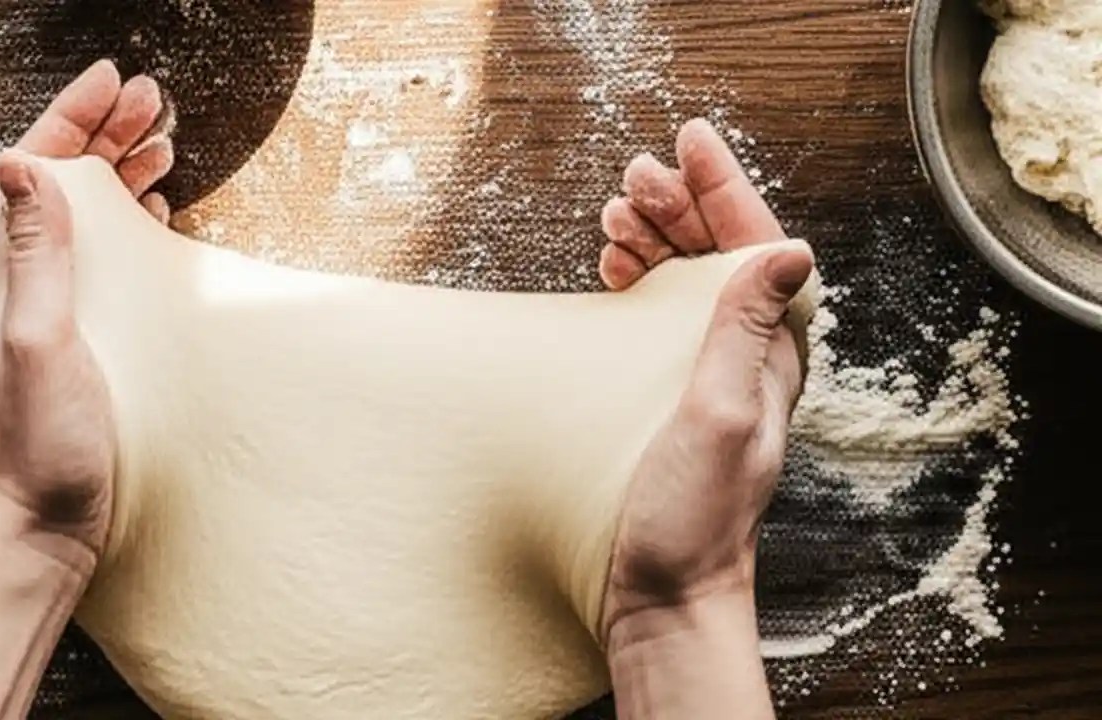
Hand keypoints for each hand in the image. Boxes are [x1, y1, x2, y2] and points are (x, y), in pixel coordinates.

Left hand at [0, 60, 174, 562]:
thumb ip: (34, 254)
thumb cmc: (43, 439)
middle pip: (67, 180)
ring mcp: (65, 305)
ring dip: (123, 170)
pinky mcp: (95, 333)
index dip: (73, 115)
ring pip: (93, 213)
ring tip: (162, 142)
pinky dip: (135, 222)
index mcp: (15, 269)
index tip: (116, 82)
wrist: (50, 516)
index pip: (37, 166)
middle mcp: (34, 278)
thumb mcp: (37, 339)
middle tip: (155, 103)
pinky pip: (113, 256)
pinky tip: (156, 215)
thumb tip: (23, 163)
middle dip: (107, 132)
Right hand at [600, 119, 813, 633]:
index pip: (754, 246)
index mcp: (769, 353)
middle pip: (716, 252)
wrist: (665, 588)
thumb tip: (788, 250)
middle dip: (678, 204)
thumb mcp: (722, 415)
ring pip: (683, 278)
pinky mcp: (666, 392)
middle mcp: (743, 355)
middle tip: (635, 177)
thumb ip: (747, 332)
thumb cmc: (695, 515)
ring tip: (616, 213)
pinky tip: (613, 265)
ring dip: (653, 237)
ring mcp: (704, 372)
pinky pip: (655, 314)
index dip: (723, 188)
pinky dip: (635, 280)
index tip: (690, 141)